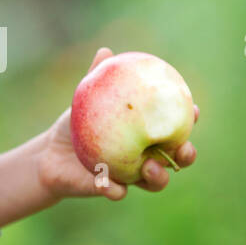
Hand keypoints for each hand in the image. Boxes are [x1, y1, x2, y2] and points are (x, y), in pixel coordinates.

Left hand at [37, 46, 198, 201]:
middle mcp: (145, 158)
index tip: (195, 110)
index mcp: (146, 135)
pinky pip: (116, 192)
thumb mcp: (85, 99)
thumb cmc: (76, 124)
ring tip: (148, 166)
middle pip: (175, 160)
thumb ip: (97, 78)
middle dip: (186, 156)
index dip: (190, 120)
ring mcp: (130, 176)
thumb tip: (105, 52)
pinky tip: (110, 186)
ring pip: (154, 182)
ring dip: (157, 177)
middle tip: (183, 149)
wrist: (50, 154)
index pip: (175, 128)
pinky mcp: (109, 189)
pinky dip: (114, 190)